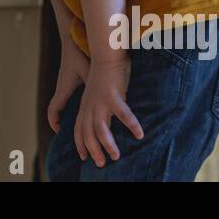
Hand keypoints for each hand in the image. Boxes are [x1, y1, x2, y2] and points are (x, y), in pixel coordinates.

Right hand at [47, 35, 91, 134]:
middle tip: (69, 132)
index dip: (54, 123)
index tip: (60, 132)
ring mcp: (64, 82)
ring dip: (66, 112)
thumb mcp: (89, 73)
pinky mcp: (70, 77)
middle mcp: (61, 87)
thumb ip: (96, 87)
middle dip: (60, 121)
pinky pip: (68, 94)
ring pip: (62, 102)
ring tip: (79, 122)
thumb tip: (110, 98)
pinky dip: (72, 102)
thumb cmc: (80, 55)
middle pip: (56, 109)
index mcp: (63, 89)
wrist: (72, 38)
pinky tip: (86, 103)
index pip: (53, 111)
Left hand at [73, 51, 143, 166]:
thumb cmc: (104, 73)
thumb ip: (96, 105)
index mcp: (85, 105)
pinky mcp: (113, 96)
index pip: (78, 129)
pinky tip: (140, 134)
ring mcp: (100, 102)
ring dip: (108, 145)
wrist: (105, 54)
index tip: (84, 157)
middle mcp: (90, 106)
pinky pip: (123, 114)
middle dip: (93, 151)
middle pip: (88, 134)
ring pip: (101, 129)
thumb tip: (103, 118)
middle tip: (101, 164)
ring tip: (116, 156)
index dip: (80, 144)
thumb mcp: (95, 92)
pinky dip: (131, 125)